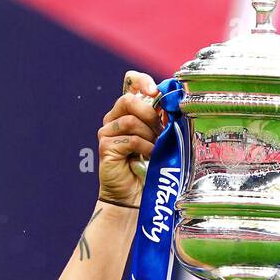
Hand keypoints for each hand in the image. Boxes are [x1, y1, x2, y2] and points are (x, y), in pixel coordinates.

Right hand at [97, 70, 163, 206]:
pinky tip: (150, 156)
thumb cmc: (148, 169)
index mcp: (127, 111)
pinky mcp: (106, 147)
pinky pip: (130, 139)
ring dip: (150, 135)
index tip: (155, 92)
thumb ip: (161, 121)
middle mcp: (114, 119)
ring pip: (131, 120)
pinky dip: (145, 148)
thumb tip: (173, 106)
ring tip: (156, 149)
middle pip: (129, 100)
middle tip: (161, 132)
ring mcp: (107, 132)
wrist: (134, 197)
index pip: (130, 83)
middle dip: (150, 114)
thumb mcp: (158, 138)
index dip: (142, 81)